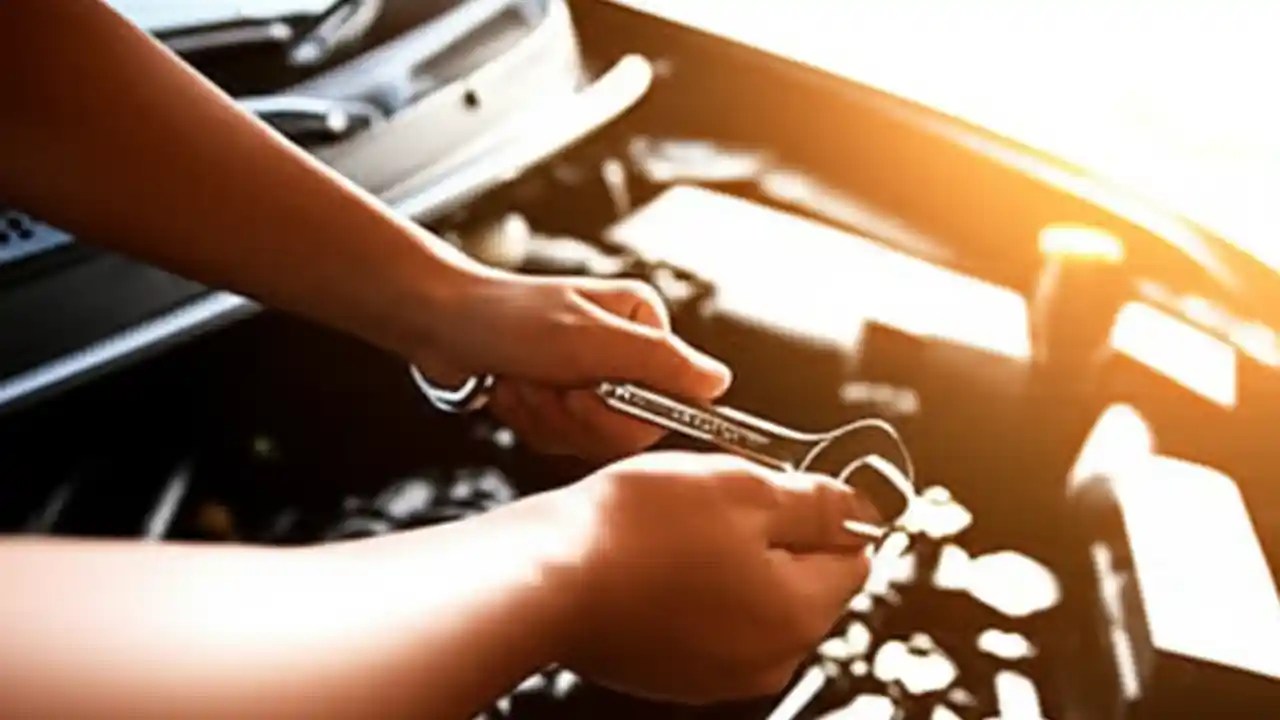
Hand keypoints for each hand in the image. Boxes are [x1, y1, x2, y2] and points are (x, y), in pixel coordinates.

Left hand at [414, 270, 729, 459]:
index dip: (622, 412)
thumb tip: (718, 382)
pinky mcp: (562, 404)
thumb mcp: (590, 339)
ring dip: (547, 417)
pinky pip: (561, 442)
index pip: (669, 402)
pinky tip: (512, 390)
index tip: (583, 394)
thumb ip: (659, 361)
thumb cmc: (509, 319)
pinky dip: (530, 422)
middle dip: (575, 415)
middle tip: (548, 383)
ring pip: (591, 439)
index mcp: (643, 327)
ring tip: (524, 380)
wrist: (441, 325)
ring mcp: (592, 380)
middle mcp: (625, 353)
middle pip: (629, 428)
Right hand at [546, 451, 876, 702]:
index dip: (821, 509)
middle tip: (720, 499)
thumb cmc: (634, 533)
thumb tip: (863, 510)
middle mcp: (768, 658)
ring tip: (679, 526)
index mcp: (799, 614)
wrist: (545, 576)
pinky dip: (690, 588)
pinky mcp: (671, 672)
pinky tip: (655, 559)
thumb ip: (818, 502)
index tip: (783, 485)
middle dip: (772, 535)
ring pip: (750, 597)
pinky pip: (706, 620)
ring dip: (728, 559)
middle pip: (802, 580)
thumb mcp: (745, 487)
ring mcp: (717, 673)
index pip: (853, 554)